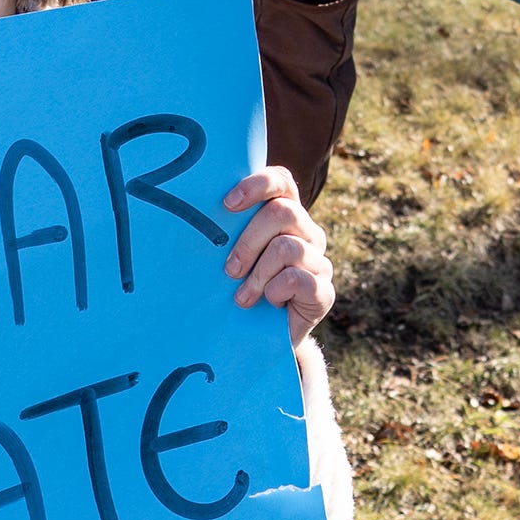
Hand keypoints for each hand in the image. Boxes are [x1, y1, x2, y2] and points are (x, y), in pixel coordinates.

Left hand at [219, 165, 333, 340]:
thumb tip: (195, 214)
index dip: (256, 185)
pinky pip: (296, 278)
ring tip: (243, 297)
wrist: (259, 339)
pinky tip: (269, 303)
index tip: (227, 205)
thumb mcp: (231, 257)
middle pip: (283, 212)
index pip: (281, 181)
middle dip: (248, 241)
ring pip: (286, 247)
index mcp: (286, 214)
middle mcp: (308, 233)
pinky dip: (274, 291)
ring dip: (257, 275)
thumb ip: (227, 232)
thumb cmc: (240, 288)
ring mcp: (319, 261)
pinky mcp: (324, 291)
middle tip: (230, 270)